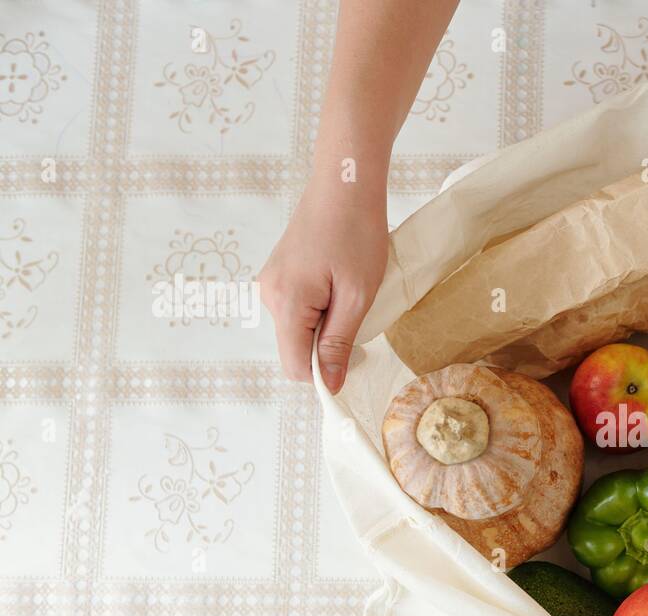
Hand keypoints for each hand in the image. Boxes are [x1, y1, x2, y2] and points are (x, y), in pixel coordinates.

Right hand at [259, 173, 388, 392]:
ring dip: (328, 326)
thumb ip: (339, 342)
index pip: (295, 367)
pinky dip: (322, 310)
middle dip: (329, 347)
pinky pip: (299, 310)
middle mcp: (269, 295)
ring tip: (353, 294)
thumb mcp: (357, 295)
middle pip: (296, 349)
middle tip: (363, 316)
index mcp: (286, 304)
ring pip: (299, 329)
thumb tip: (329, 384)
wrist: (345, 183)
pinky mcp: (280, 274)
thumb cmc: (357, 233)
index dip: (324, 376)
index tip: (356, 363)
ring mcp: (271, 283)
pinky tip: (341, 285)